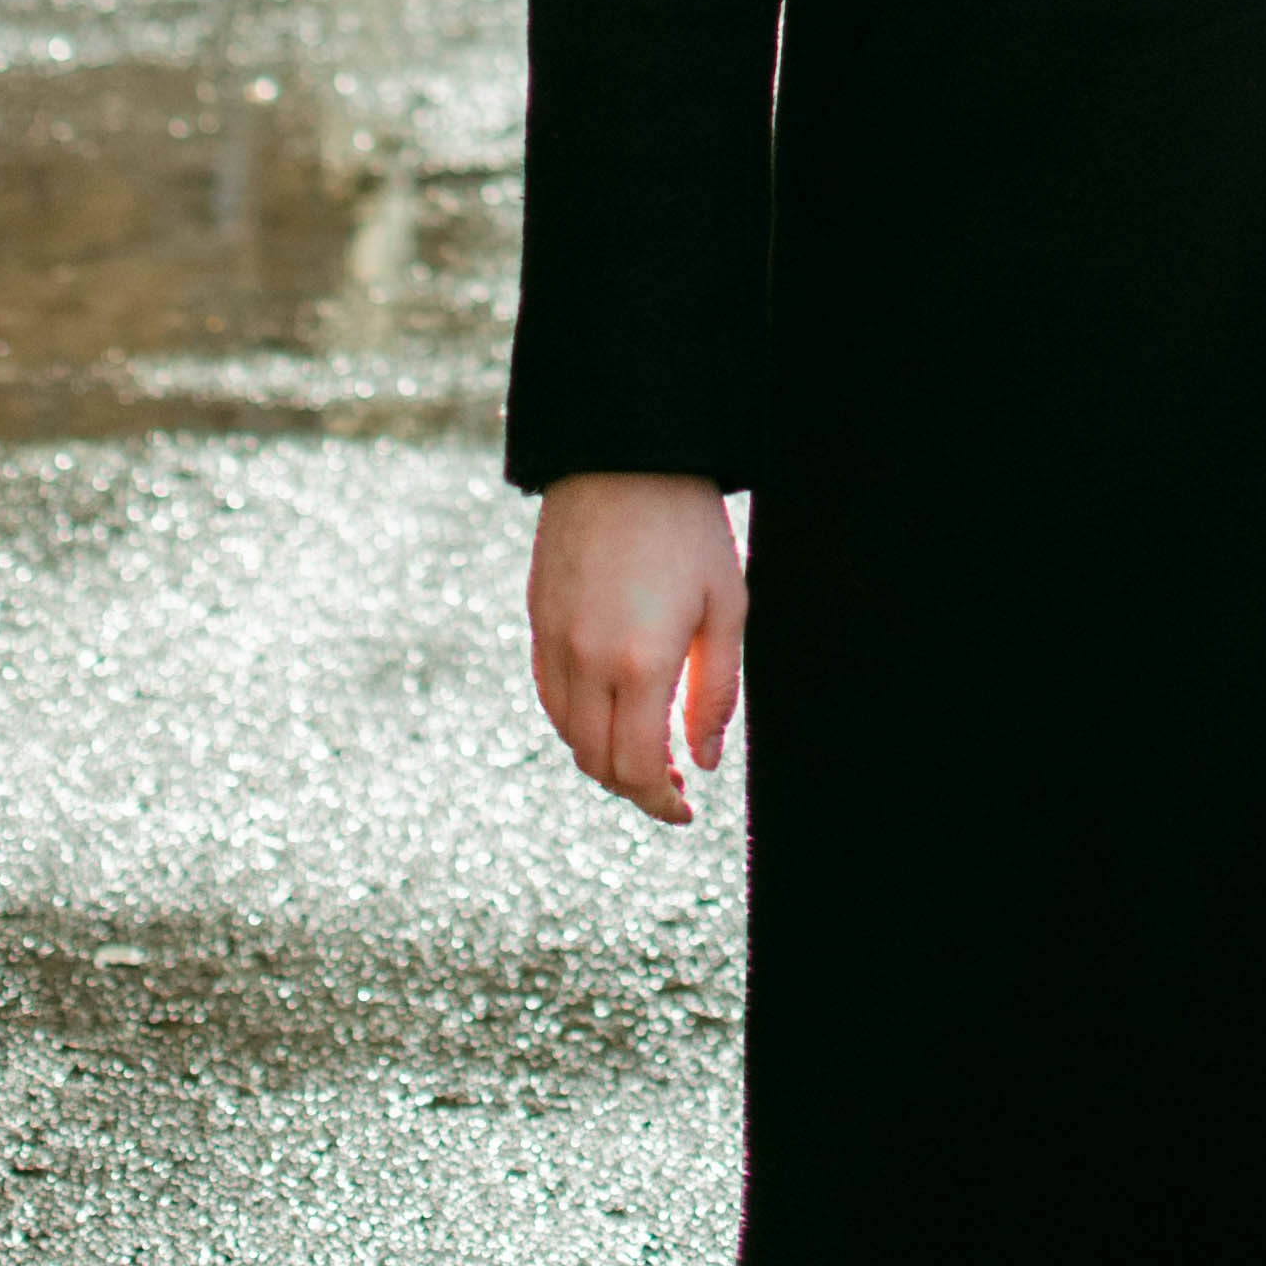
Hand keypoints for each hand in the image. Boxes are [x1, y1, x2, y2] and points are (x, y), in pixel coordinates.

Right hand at [527, 473, 745, 823]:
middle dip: (633, 787)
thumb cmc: (690, 530)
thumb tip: (705, 762)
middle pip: (596, 762)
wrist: (624, 456)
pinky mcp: (537, 619)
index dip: (660, 802)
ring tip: (642, 750)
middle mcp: (587, 661)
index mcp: (641, 663)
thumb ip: (715, 694)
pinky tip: (608, 711)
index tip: (685, 809)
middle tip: (671, 785)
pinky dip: (575, 721)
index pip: (636, 768)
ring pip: (567, 734)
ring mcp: (554, 641)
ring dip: (602, 757)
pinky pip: (549, 695)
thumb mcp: (727, 609)